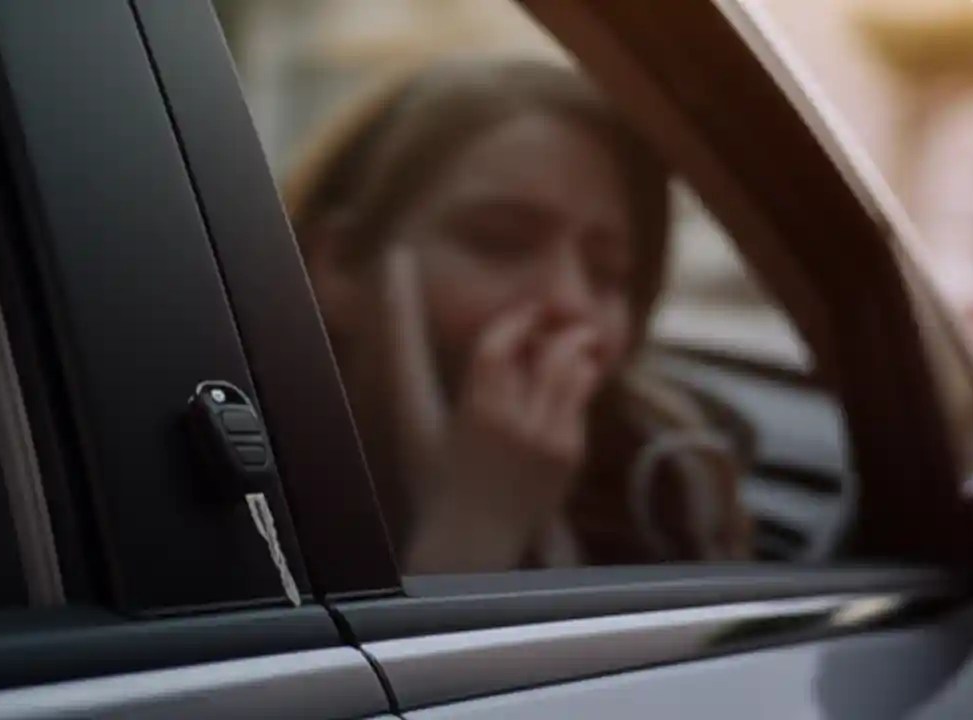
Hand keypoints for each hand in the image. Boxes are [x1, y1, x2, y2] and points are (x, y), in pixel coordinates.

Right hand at [382, 245, 602, 572]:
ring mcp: (549, 443)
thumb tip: (390, 264)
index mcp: (475, 412)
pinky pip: (581, 404)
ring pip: (574, 374)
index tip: (524, 313)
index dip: (515, 321)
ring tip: (575, 343)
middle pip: (550, 354)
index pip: (500, 345)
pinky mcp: (569, 457)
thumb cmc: (431, 474)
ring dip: (575, 351)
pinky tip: (568, 385)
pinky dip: (577, 385)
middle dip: (557, 330)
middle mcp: (517, 426)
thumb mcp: (413, 415)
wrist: (469, 541)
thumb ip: (402, 346)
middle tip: (555, 322)